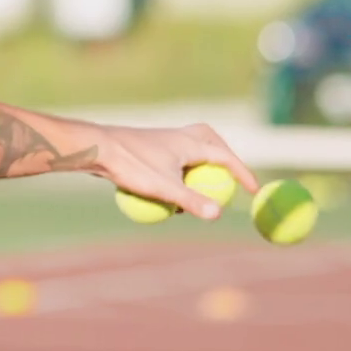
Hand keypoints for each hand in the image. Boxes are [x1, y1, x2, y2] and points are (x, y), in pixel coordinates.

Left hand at [86, 123, 259, 219]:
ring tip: (204, 183)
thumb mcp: (163, 188)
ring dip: (202, 160)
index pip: (225, 156)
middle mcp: (178, 136)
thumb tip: (218, 214)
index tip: (253, 190)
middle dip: (225, 155)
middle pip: (211, 140)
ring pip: (191, 145)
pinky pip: (173, 155)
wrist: (97, 148)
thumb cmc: (131, 165)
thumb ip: (191, 201)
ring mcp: (162, 140)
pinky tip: (171, 190)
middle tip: (233, 174)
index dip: (242, 173)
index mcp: (188, 142)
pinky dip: (181, 168)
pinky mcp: (148, 146)